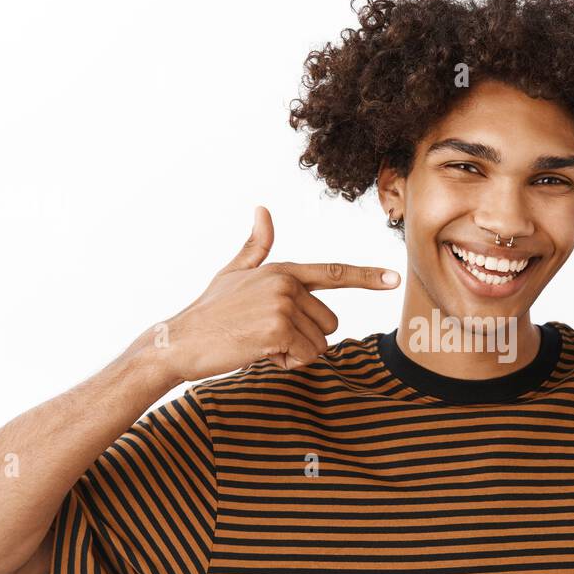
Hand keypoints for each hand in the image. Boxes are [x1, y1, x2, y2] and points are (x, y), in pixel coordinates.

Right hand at [136, 206, 400, 384]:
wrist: (179, 341)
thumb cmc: (209, 312)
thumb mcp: (233, 273)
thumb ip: (255, 247)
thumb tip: (262, 210)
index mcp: (281, 270)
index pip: (334, 273)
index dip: (367, 277)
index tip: (394, 278)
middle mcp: (286, 283)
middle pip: (329, 323)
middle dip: (304, 338)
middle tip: (266, 335)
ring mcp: (283, 305)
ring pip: (319, 343)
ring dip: (293, 352)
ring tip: (258, 342)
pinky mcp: (278, 330)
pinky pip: (304, 356)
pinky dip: (283, 362)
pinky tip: (255, 352)